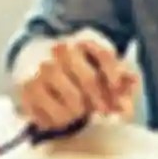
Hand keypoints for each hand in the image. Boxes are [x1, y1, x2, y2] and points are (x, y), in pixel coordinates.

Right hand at [12, 29, 138, 129]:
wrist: (31, 56)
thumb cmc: (74, 65)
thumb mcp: (97, 62)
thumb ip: (119, 78)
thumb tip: (129, 96)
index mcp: (83, 38)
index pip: (105, 54)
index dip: (115, 77)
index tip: (117, 92)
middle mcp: (61, 48)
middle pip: (90, 81)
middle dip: (101, 102)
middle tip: (102, 111)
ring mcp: (43, 68)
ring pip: (74, 103)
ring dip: (80, 113)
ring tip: (78, 109)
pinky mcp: (29, 88)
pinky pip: (55, 116)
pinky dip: (62, 121)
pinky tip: (61, 113)